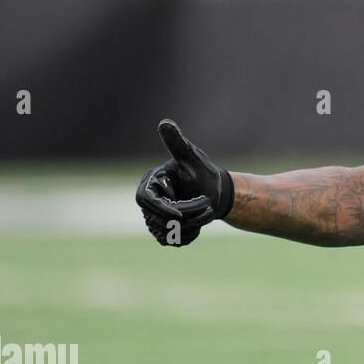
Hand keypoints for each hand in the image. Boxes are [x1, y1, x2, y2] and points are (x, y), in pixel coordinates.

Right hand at [135, 119, 233, 245]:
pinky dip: (190, 234)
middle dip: (188, 214)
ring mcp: (153, 217)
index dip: (164, 208)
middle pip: (160, 218)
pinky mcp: (162, 230)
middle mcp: (148, 201)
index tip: (183, 211)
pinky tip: (199, 222)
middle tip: (207, 204)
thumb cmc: (204, 173)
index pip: (146, 201)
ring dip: (192, 225)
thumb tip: (165, 123)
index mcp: (150, 182)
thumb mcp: (192, 158)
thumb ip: (177, 144)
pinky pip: (172, 241)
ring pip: (166, 232)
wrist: (217, 192)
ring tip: (205, 210)